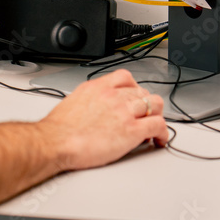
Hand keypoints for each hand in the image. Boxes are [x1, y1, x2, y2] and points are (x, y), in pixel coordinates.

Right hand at [41, 68, 167, 170]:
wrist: (56, 141)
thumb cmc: (60, 128)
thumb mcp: (74, 101)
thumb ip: (90, 100)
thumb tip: (95, 107)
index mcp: (98, 87)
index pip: (126, 77)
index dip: (134, 87)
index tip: (135, 96)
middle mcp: (113, 96)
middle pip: (142, 92)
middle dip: (145, 105)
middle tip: (144, 116)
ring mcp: (124, 112)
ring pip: (155, 105)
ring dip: (156, 116)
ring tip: (154, 127)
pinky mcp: (132, 130)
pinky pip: (158, 125)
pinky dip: (163, 132)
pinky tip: (159, 139)